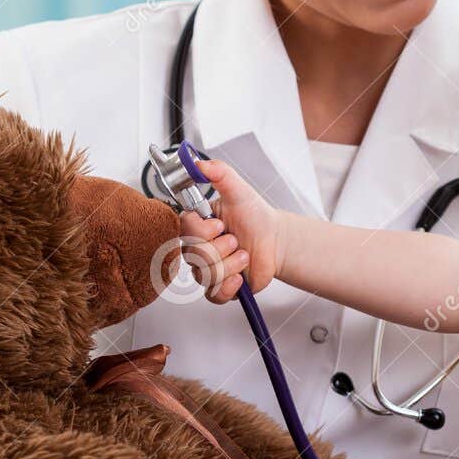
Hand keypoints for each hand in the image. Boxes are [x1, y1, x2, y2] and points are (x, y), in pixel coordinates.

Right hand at [176, 157, 283, 303]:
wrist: (274, 240)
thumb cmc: (253, 216)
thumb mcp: (239, 190)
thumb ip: (220, 173)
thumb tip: (198, 163)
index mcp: (195, 226)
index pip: (184, 231)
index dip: (202, 231)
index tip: (220, 224)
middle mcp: (196, 249)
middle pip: (195, 256)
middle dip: (223, 247)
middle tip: (236, 239)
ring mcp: (205, 270)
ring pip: (206, 275)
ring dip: (232, 264)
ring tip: (244, 254)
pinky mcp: (219, 289)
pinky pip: (214, 295)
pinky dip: (230, 287)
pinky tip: (240, 277)